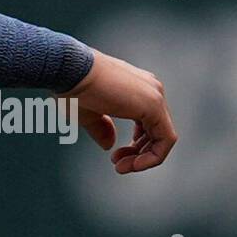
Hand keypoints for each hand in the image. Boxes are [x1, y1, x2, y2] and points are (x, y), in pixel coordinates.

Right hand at [63, 51, 177, 173]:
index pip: (147, 123)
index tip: (114, 155)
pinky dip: (153, 157)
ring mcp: (154, 96)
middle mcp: (151, 89)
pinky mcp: (154, 105)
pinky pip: (166, 139)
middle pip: (156, 131)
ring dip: (144, 158)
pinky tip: (134, 165)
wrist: (70, 70)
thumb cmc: (73, 86)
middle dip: (138, 153)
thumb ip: (102, 128)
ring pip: (164, 137)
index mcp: (137, 88)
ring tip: (121, 167)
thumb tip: (109, 145)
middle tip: (118, 164)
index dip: (135, 145)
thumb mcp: (88, 113)